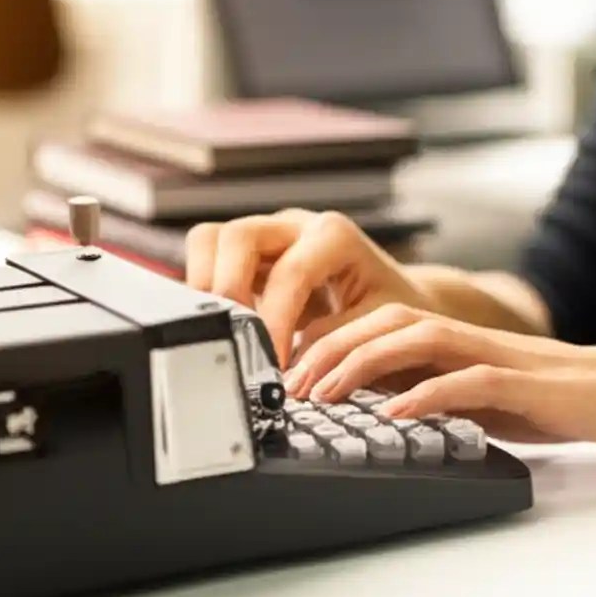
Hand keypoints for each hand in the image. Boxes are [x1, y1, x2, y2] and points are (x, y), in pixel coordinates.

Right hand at [186, 210, 434, 365]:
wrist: (390, 294)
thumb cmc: (388, 308)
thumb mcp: (378, 325)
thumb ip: (336, 341)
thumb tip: (294, 371)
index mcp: (334, 236)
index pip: (290, 273)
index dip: (275, 322)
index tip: (272, 364)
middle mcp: (295, 226)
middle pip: (237, 237)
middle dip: (229, 292)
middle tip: (236, 340)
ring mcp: (267, 235)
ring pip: (211, 239)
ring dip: (206, 285)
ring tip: (225, 330)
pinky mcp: (248, 253)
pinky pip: (208, 258)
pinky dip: (205, 290)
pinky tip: (226, 325)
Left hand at [287, 304, 595, 451]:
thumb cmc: (576, 399)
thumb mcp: (496, 398)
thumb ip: (449, 396)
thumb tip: (391, 411)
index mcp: (466, 342)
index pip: (386, 324)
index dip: (335, 340)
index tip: (294, 372)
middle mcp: (478, 339)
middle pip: (389, 320)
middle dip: (332, 347)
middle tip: (292, 382)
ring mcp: (503, 356)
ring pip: (419, 338)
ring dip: (363, 363)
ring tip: (325, 392)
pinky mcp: (531, 384)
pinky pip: (471, 380)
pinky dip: (428, 394)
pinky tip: (397, 414)